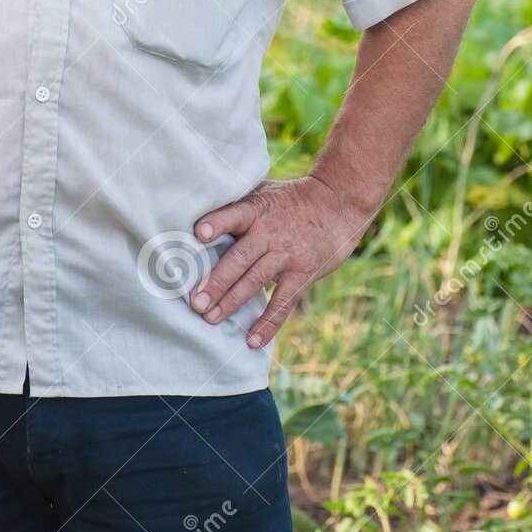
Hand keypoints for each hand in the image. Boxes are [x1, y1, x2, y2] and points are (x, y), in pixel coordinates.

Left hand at [190, 175, 372, 347]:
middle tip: (195, 303)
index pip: (234, 214)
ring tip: (211, 319)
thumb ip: (237, 202)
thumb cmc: (290, 198)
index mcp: (256, 209)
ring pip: (256, 281)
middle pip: (240, 258)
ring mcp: (287, 254)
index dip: (217, 223)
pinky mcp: (303, 273)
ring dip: (232, 302)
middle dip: (216, 282)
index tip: (199, 233)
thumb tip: (197, 209)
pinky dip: (268, 323)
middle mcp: (270, 232)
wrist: (337, 203)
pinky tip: (252, 341)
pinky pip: (283, 302)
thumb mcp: (264, 191)